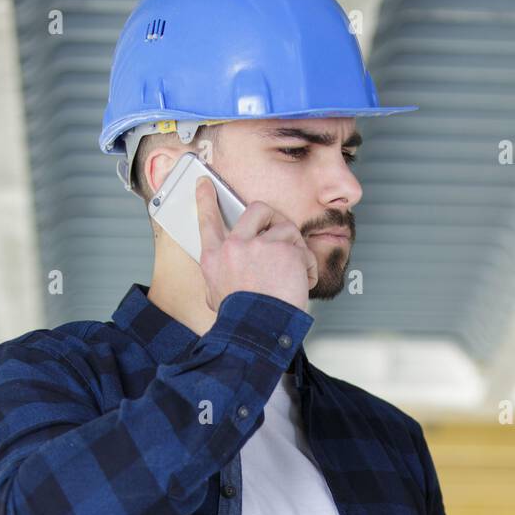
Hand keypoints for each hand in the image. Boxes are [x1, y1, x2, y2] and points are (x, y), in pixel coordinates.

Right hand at [195, 178, 318, 313]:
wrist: (257, 330)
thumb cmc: (241, 320)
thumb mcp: (217, 298)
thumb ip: (219, 281)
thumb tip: (220, 284)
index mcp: (214, 258)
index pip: (207, 220)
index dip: (206, 199)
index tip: (205, 184)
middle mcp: (234, 246)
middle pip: (256, 210)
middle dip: (273, 216)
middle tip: (282, 231)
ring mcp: (260, 245)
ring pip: (286, 229)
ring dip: (296, 250)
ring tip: (295, 272)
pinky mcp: (284, 250)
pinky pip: (303, 251)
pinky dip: (308, 268)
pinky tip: (304, 282)